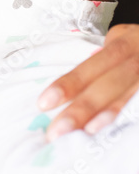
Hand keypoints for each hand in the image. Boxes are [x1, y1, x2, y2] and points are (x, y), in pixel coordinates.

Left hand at [39, 24, 138, 140]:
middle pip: (113, 80)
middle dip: (84, 106)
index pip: (96, 63)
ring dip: (112, 113)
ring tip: (89, 132)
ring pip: (135, 92)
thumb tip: (73, 90)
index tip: (44, 103)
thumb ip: (104, 62)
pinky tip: (121, 132)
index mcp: (128, 41)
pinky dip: (134, 113)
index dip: (70, 82)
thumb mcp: (127, 41)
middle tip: (57, 131)